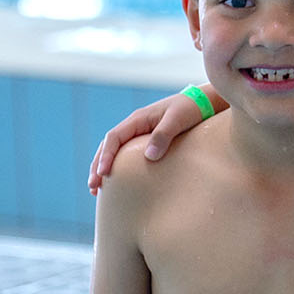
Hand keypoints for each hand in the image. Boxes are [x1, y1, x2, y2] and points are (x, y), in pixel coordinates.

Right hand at [87, 89, 218, 193]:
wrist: (201, 103)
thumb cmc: (190, 109)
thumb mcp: (178, 120)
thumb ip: (163, 136)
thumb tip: (149, 156)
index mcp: (137, 119)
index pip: (113, 137)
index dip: (106, 156)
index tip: (103, 173)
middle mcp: (134, 126)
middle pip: (107, 146)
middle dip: (97, 166)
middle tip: (92, 187)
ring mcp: (138, 134)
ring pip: (114, 151)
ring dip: (102, 169)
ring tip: (95, 190)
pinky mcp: (146, 142)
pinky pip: (125, 156)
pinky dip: (117, 168)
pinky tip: (116, 184)